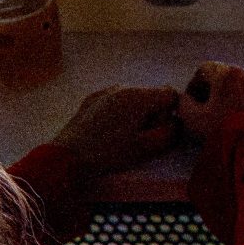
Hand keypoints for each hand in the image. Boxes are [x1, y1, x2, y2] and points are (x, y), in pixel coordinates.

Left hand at [48, 85, 182, 175]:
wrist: (66, 158)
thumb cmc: (109, 154)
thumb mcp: (146, 149)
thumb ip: (170, 133)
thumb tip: (177, 123)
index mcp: (139, 96)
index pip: (171, 95)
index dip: (170, 114)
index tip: (158, 131)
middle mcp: (124, 87)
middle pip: (152, 95)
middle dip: (152, 114)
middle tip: (140, 138)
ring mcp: (105, 91)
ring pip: (133, 98)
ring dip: (135, 114)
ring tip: (121, 137)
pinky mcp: (91, 99)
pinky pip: (115, 102)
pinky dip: (118, 113)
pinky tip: (107, 133)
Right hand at [179, 61, 243, 143]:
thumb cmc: (221, 129)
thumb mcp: (192, 118)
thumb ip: (183, 103)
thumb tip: (185, 99)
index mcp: (226, 73)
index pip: (204, 70)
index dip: (194, 85)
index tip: (191, 101)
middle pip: (222, 76)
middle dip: (211, 90)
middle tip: (204, 108)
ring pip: (238, 85)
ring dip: (227, 95)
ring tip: (221, 115)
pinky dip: (242, 101)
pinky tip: (236, 118)